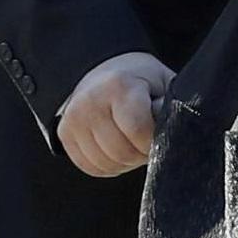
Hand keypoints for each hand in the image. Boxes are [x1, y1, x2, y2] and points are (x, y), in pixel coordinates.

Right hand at [57, 51, 170, 178]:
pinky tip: (115, 149)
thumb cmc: (139, 81)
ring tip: (131, 144)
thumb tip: (173, 133)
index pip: (138, 131)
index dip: (152, 142)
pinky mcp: (64, 132)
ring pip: (106, 163)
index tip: (157, 136)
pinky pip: (89, 167)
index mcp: (119, 85)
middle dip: (139, 155)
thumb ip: (168, 108)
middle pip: (121, 152)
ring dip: (124, 162)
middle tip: (145, 142)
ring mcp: (74, 117)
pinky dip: (107, 165)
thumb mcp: (162, 83)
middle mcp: (91, 100)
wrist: (102, 70)